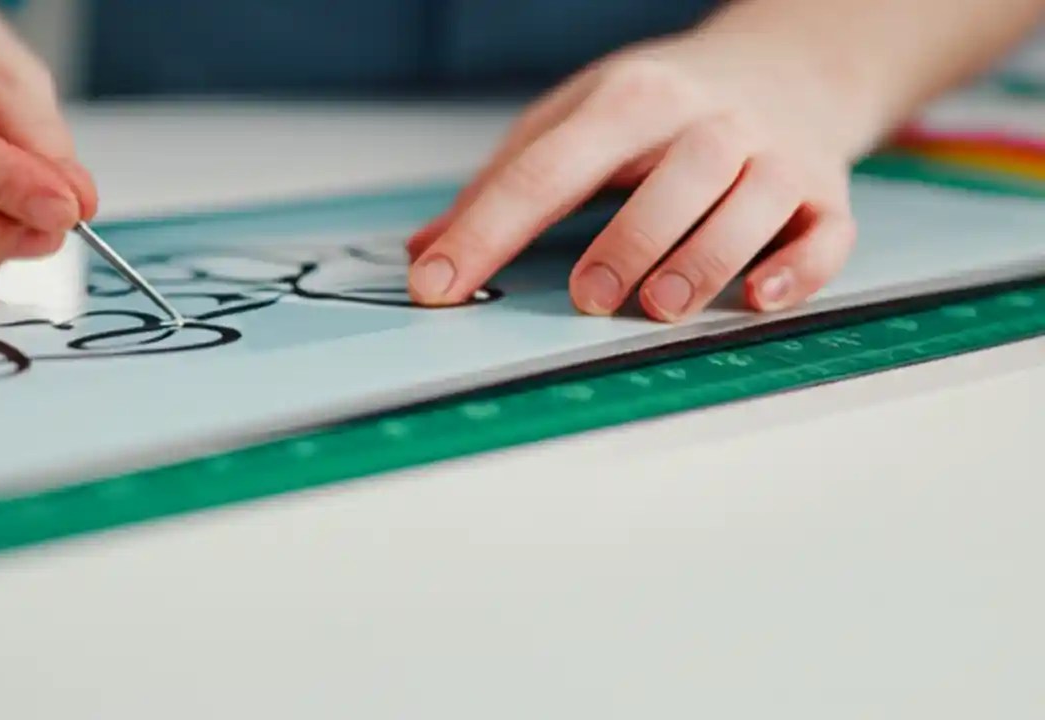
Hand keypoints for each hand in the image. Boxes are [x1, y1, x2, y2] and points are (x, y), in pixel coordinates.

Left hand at [406, 33, 866, 321]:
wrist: (787, 65)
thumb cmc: (662, 105)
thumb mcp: (577, 117)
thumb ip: (504, 182)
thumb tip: (425, 250)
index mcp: (630, 98)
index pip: (548, 168)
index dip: (488, 230)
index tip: (439, 286)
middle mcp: (708, 121)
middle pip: (671, 178)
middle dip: (627, 240)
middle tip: (584, 299)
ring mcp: (773, 155)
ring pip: (750, 205)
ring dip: (705, 259)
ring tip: (659, 308)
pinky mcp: (824, 193)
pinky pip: (824, 233)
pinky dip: (798, 270)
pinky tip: (758, 298)